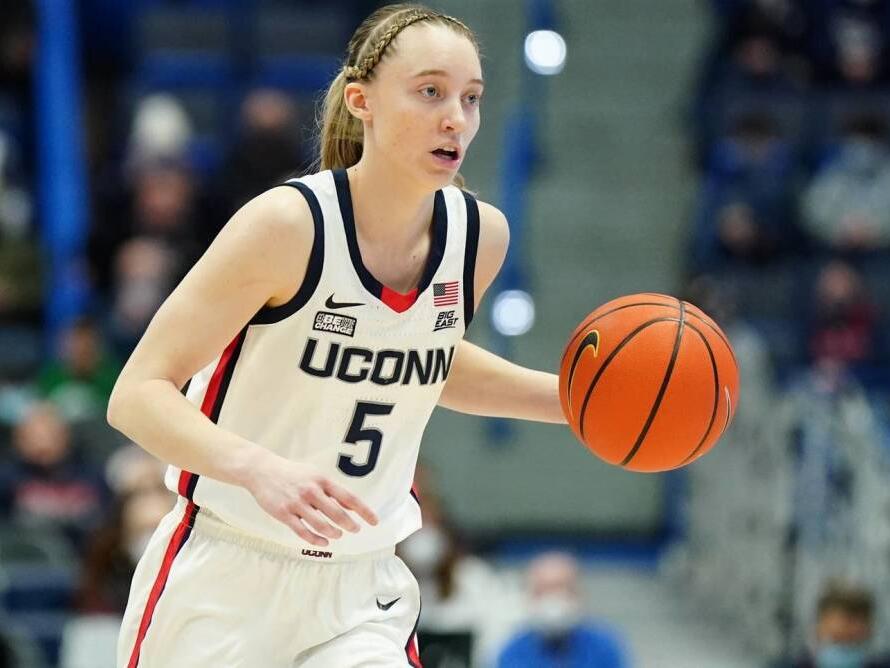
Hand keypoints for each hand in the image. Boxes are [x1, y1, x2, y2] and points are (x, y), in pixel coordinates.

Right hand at [244, 453, 377, 546]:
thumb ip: (332, 491)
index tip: (374, 521)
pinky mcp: (284, 514)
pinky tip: (323, 542)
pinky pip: (303, 532)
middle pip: (337, 513)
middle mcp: (311, 491)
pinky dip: (316, 540)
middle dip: (349, 524)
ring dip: (333, 533)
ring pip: (321, 524)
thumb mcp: (315, 475)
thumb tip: (352, 506)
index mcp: (322, 480)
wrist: (262, 470)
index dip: (364, 511)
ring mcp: (297, 503)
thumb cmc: (293, 474)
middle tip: (355, 530)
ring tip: (338, 535)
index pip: (349, 497)